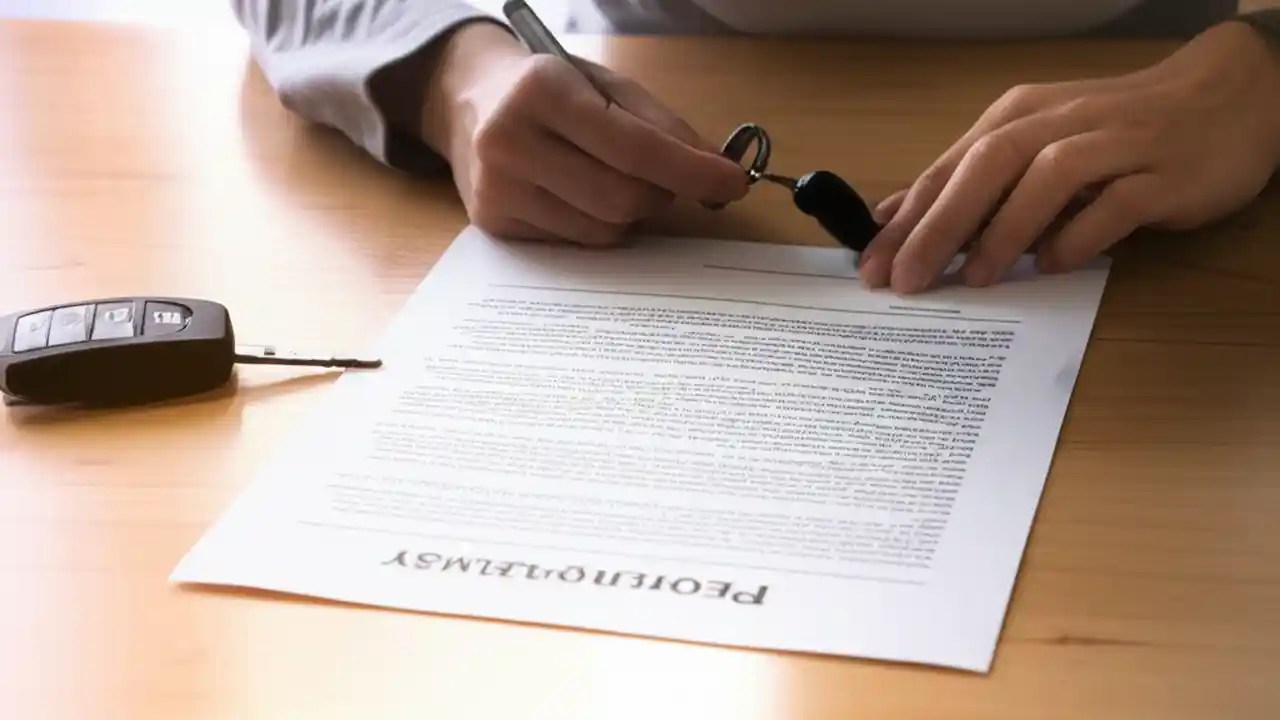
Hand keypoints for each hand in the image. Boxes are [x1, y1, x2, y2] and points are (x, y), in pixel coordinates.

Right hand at [420, 23, 746, 244]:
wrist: (466, 101)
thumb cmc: (547, 89)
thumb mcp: (604, 85)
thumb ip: (661, 125)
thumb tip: (715, 171)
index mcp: (542, 93)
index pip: (635, 148)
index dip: (691, 172)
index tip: (732, 183)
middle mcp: (510, 143)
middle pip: (623, 198)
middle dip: (661, 194)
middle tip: (664, 177)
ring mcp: (498, 190)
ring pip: (604, 230)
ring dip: (630, 213)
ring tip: (610, 179)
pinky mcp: (495, 224)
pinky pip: (577, 244)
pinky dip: (597, 224)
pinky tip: (578, 194)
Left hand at [860, 20, 1279, 293]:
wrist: (1227, 98)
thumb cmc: (1116, 132)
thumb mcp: (1035, 145)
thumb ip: (971, 180)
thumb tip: (899, 217)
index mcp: (1020, 116)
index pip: (950, 167)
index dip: (908, 217)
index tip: (873, 266)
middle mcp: (1061, 122)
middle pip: (987, 167)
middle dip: (939, 226)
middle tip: (907, 280)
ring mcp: (1115, 145)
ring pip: (1047, 178)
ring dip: (1004, 230)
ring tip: (975, 279)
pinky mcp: (1163, 174)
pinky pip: (1116, 204)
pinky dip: (1081, 235)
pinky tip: (1054, 266)